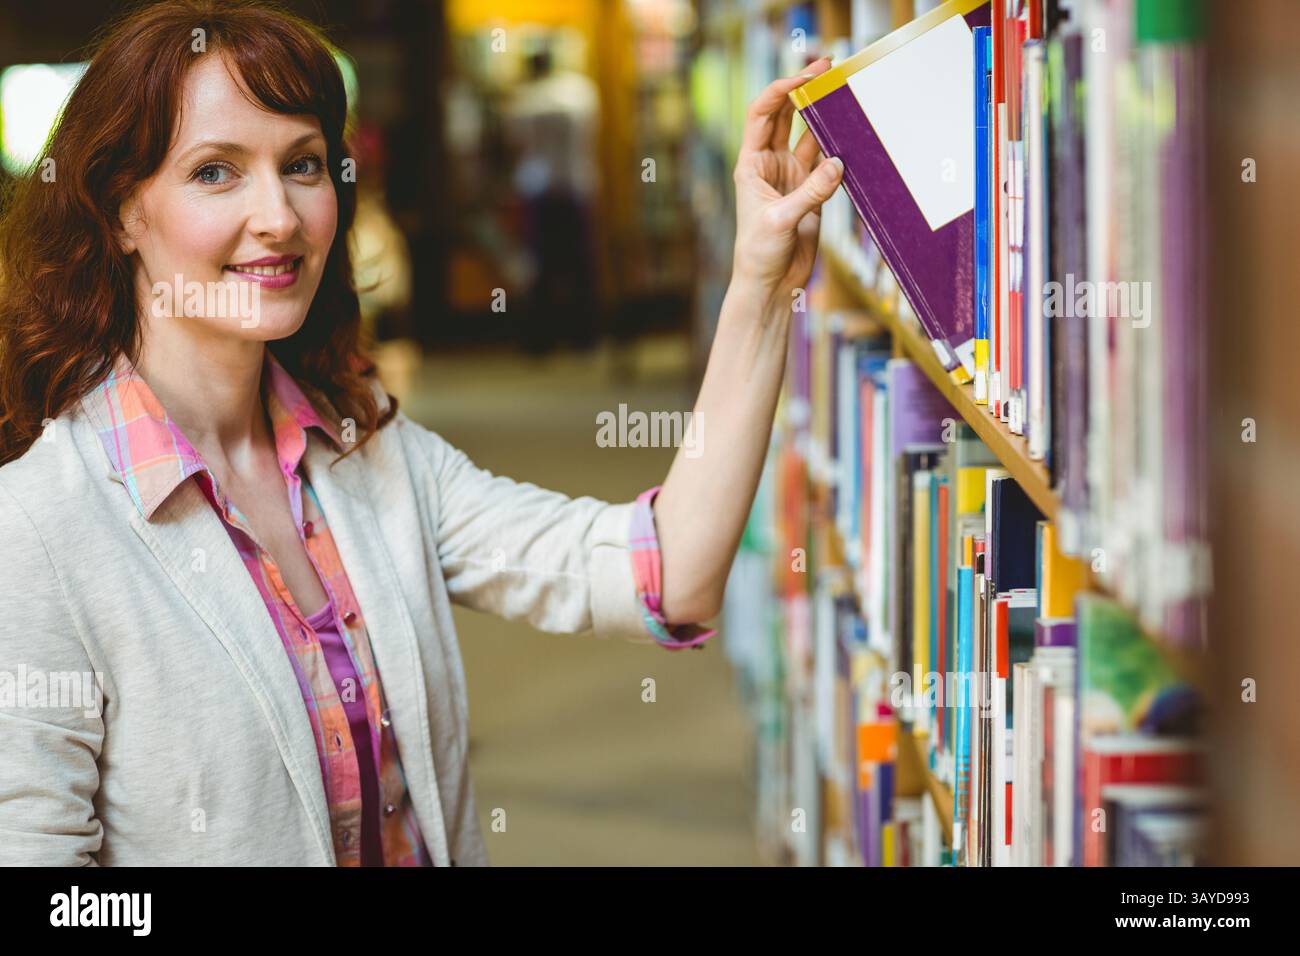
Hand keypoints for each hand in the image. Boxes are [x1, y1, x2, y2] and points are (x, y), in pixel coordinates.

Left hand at [730, 56, 843, 307]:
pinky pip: (828, 164)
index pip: (762, 115)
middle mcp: (770, 166)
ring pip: (811, 137)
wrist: (770, 285)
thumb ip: (809, 193)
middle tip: (827, 67)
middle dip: (804, 91)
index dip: (780, 92)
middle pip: (786, 117)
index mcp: (751, 165)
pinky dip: (840, 149)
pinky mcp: (812, 193)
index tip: (804, 78)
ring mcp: (792, 178)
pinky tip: (854, 135)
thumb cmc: (759, 254)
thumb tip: (837, 163)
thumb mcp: (780, 221)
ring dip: (826, 118)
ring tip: (845, 95)